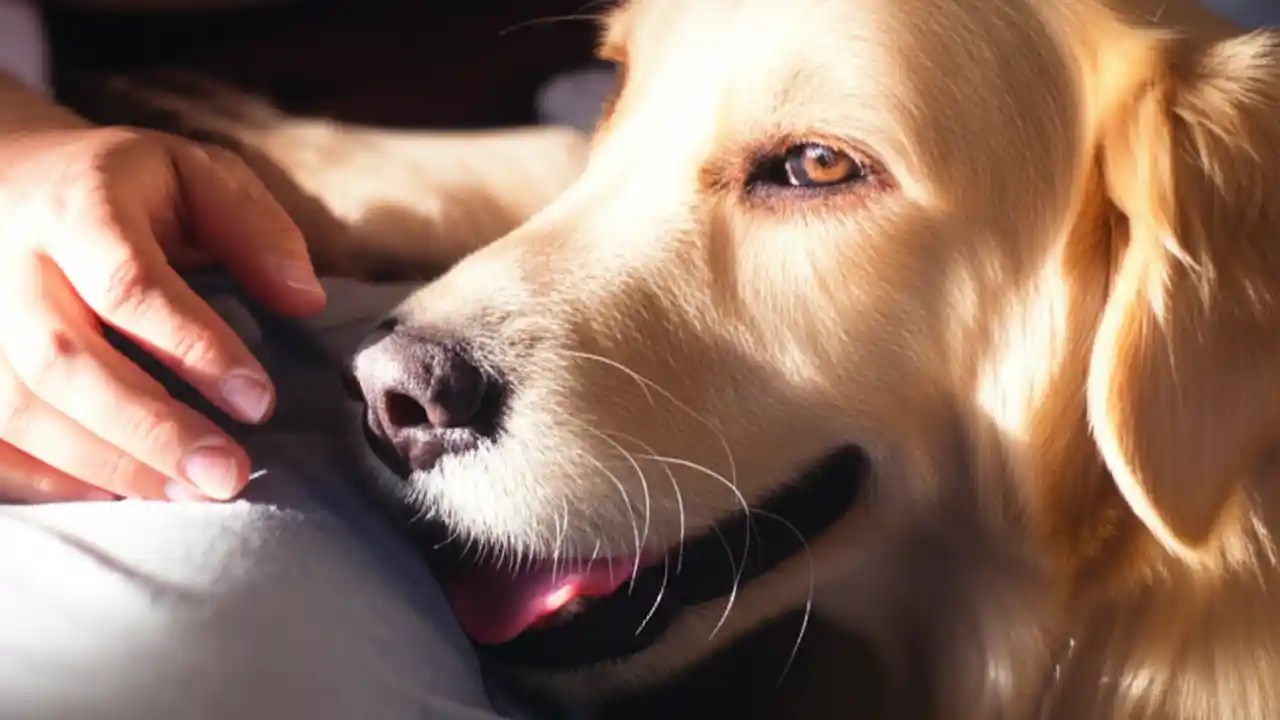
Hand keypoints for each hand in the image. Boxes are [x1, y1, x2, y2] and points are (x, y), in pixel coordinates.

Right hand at [0, 127, 325, 502]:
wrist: (2, 175)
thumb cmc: (121, 186)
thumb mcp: (196, 174)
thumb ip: (255, 229)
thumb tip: (305, 300)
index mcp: (77, 206)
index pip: (130, 285)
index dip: (197, 349)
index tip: (260, 403)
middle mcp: (7, 263)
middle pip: (65, 360)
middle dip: (151, 429)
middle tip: (227, 475)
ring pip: (20, 408)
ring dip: (108, 464)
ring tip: (192, 491)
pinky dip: (44, 478)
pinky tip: (116, 494)